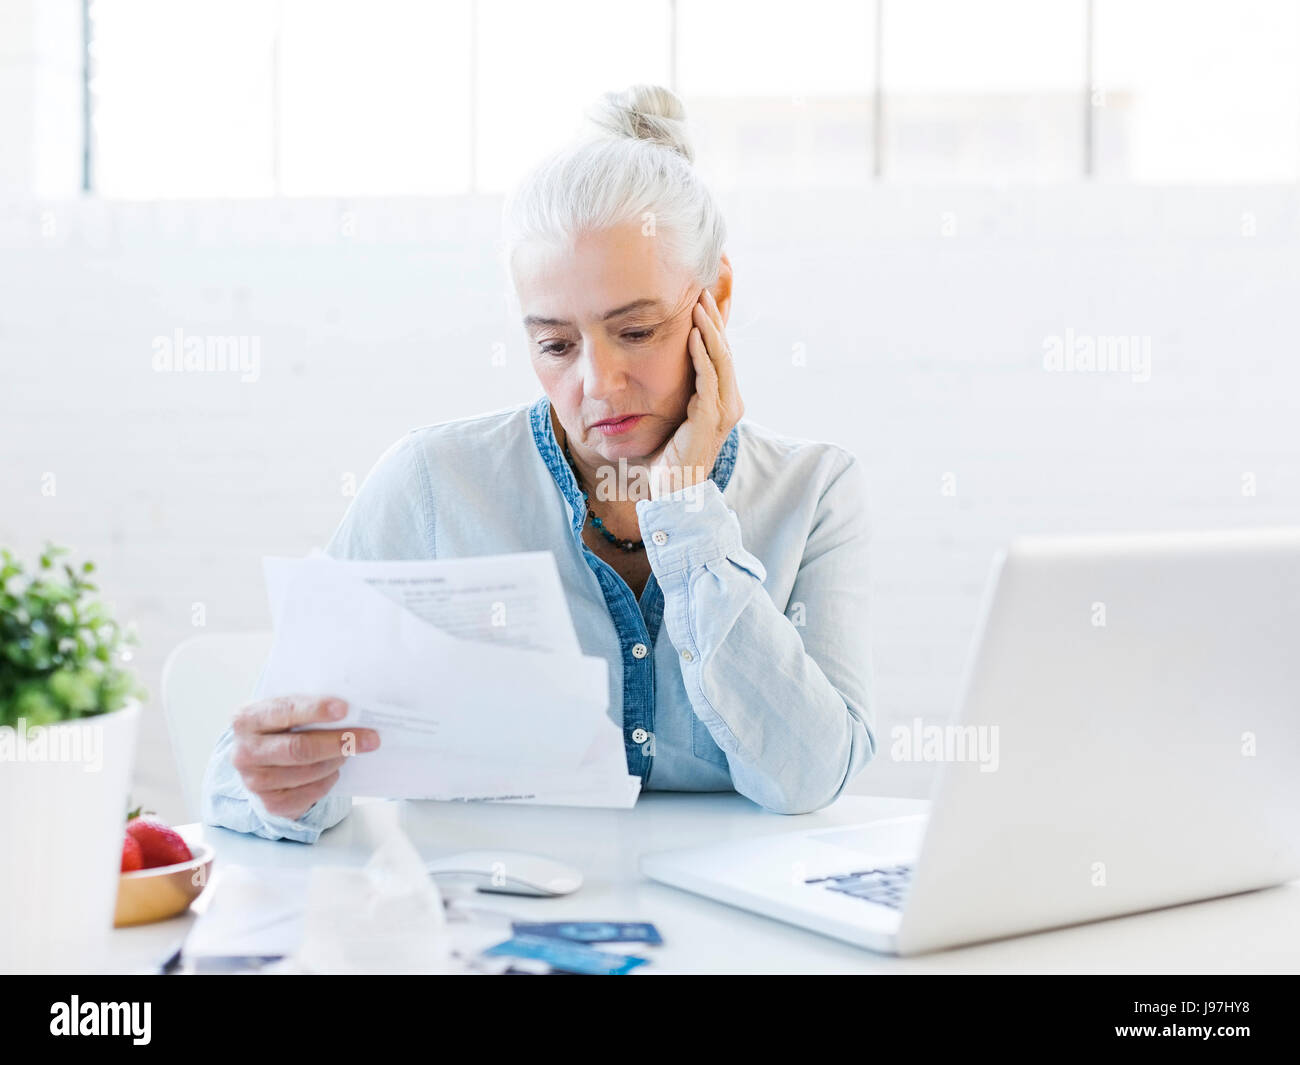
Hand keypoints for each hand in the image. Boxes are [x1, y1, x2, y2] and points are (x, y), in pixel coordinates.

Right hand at [230, 695, 378, 819]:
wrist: (261, 760)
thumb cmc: (280, 728)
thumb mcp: (284, 710)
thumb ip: (306, 705)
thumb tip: (350, 709)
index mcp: (246, 719)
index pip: (284, 711)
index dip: (316, 709)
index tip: (345, 708)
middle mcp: (245, 752)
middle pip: (299, 748)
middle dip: (339, 742)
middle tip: (370, 738)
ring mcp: (254, 782)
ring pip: (309, 772)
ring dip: (337, 760)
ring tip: (351, 751)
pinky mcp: (270, 804)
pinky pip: (310, 793)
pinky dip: (329, 779)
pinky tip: (334, 769)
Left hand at [646, 287, 743, 498]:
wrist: (674, 491)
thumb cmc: (671, 457)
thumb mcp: (677, 416)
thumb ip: (680, 393)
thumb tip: (664, 369)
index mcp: (724, 401)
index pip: (721, 355)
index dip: (713, 327)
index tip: (701, 301)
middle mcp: (730, 403)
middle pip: (724, 351)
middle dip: (713, 320)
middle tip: (702, 289)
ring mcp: (723, 411)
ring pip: (720, 360)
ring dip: (709, 330)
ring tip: (698, 304)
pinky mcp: (710, 418)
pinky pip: (708, 379)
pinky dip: (701, 355)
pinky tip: (693, 335)